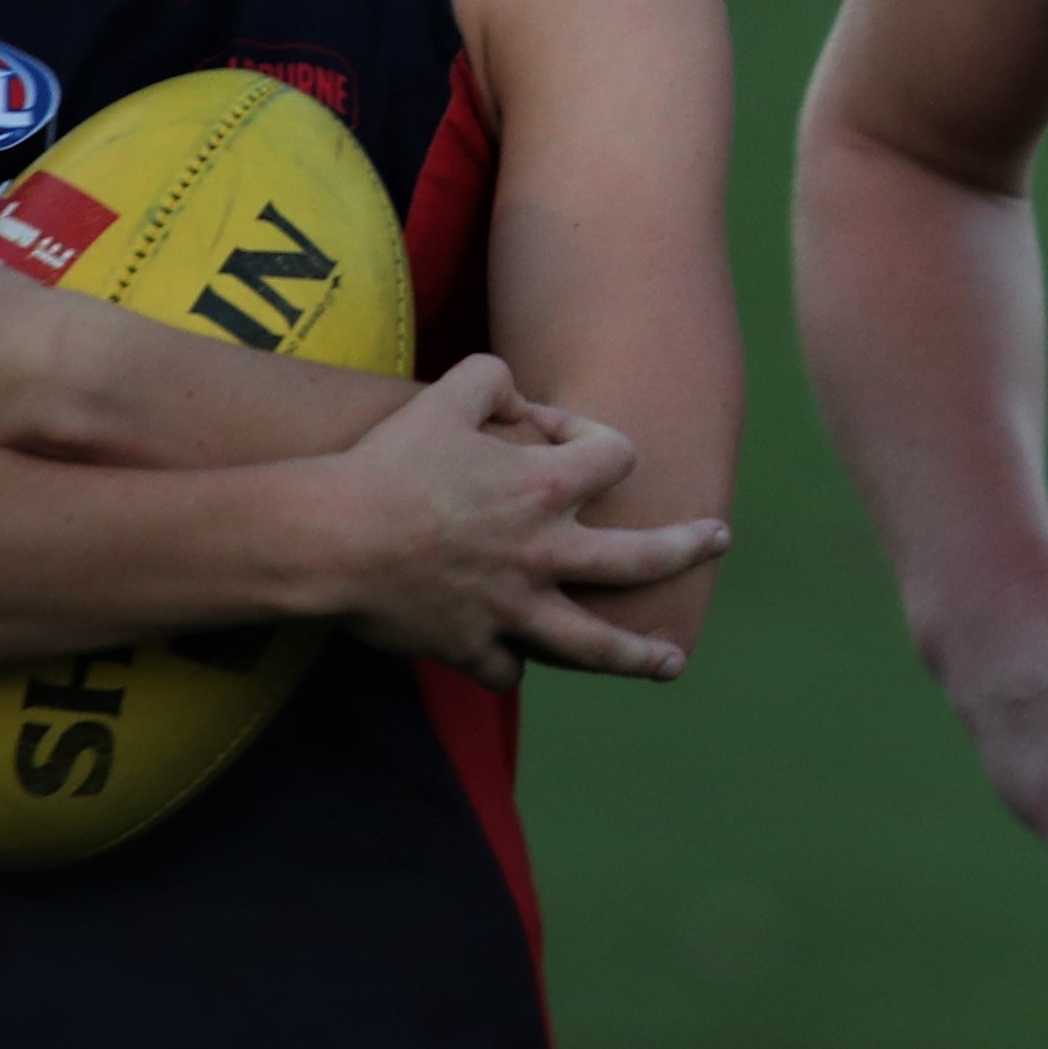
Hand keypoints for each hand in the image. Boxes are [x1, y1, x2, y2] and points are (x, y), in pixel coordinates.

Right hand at [318, 353, 729, 689]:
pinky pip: (508, 668)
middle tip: (718, 541)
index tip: (561, 436)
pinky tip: (520, 662)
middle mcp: (546, 553)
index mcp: (547, 489)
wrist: (329, 540)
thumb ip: (493, 380)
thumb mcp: (445, 394)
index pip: (616, 455)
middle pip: (644, 557)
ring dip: (638, 654)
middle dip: (688, 548)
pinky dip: (511, 663)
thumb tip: (518, 396)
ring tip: (670, 661)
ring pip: (597, 643)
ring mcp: (514, 609)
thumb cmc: (388, 463)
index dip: (596, 438)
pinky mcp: (473, 648)